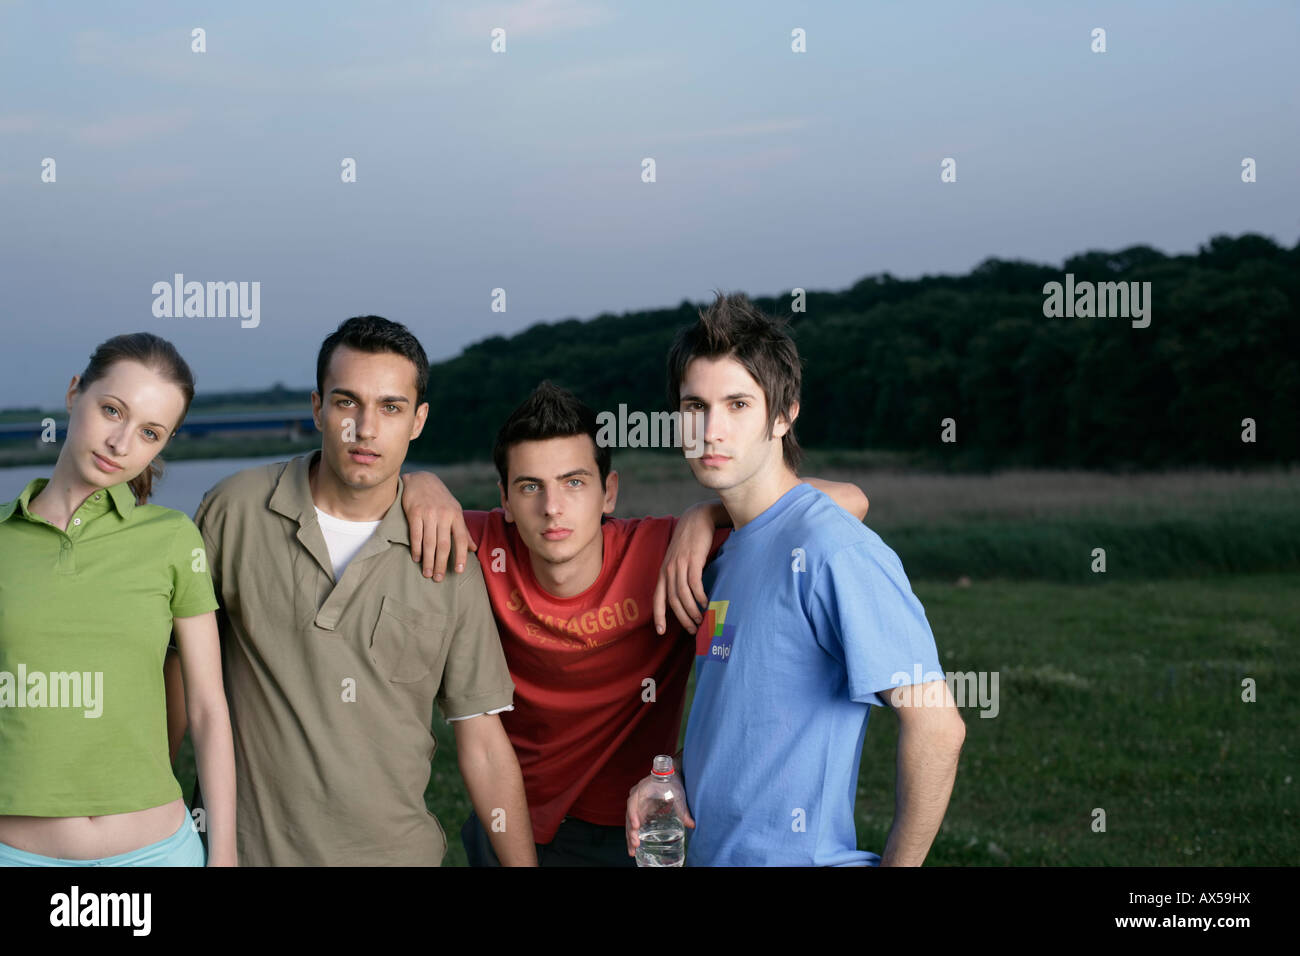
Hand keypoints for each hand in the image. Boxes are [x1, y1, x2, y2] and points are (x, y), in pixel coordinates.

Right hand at [400, 471, 475, 580]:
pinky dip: (416, 548)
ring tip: (427, 573)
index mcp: (456, 515)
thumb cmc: (441, 498)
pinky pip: (416, 534)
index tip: (458, 571)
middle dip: (441, 563)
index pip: (461, 539)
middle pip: (444, 544)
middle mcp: (444, 515)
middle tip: (438, 578)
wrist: (422, 479)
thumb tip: (473, 549)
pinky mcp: (414, 512)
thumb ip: (463, 530)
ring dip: (428, 560)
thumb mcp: (455, 511)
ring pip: (429, 542)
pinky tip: (417, 558)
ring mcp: (429, 514)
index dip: (460, 556)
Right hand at [625, 775, 695, 857]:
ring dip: (631, 836)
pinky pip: (635, 824)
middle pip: (630, 815)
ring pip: (630, 822)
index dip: (632, 814)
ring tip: (632, 851)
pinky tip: (636, 846)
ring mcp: (637, 806)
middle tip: (635, 844)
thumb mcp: (677, 794)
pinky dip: (634, 834)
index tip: (636, 826)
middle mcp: (636, 798)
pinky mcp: (641, 812)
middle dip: (631, 831)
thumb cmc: (672, 782)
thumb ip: (683, 810)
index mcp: (642, 790)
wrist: (670, 775)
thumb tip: (692, 825)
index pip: (633, 802)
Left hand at [653, 503, 714, 634]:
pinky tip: (706, 603)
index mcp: (664, 571)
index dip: (658, 616)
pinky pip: (694, 583)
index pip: (658, 598)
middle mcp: (669, 569)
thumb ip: (678, 575)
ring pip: (683, 595)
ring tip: (702, 620)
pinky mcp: (693, 559)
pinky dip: (699, 596)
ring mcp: (680, 564)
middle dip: (682, 618)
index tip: (660, 632)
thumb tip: (685, 597)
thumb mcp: (678, 559)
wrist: (697, 518)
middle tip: (693, 629)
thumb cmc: (690, 541)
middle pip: (673, 601)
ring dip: (692, 610)